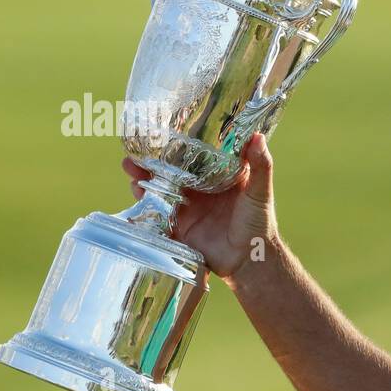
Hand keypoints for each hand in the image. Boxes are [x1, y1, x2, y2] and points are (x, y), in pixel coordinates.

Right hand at [121, 132, 278, 280]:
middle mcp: (200, 190)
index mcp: (218, 177)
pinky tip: (136, 191)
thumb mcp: (260, 193)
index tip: (163, 129)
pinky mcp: (179, 226)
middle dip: (153, 159)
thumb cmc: (260, 225)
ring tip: (130, 165)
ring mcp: (187, 208)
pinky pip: (157, 212)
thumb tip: (257, 136)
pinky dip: (144, 202)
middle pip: (172, 170)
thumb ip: (261, 167)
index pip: (196, 156)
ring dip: (144, 177)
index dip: (179, 144)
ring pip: (160, 187)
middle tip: (137, 147)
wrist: (249, 261)